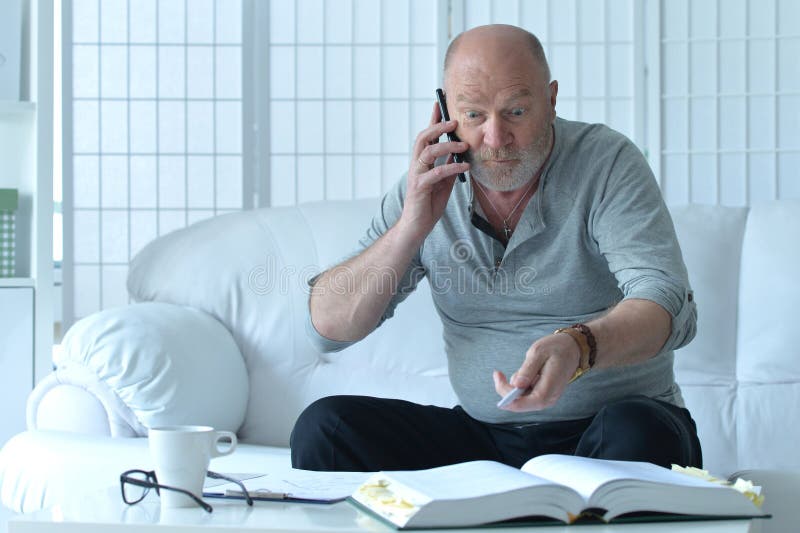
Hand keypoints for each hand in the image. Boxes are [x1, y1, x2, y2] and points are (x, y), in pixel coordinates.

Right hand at [397, 102, 469, 239]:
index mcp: (421, 162)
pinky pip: (437, 173)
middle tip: (454, 122)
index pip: (426, 136)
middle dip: (437, 126)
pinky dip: (452, 167)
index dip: (433, 119)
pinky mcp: (419, 187)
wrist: (417, 226)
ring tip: (464, 146)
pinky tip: (465, 167)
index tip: (440, 103)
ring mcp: (416, 175)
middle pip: (423, 138)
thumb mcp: (444, 182)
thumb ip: (449, 167)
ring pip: (428, 152)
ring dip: (447, 146)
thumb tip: (460, 154)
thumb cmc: (428, 204)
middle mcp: (416, 165)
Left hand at [494, 333, 580, 411]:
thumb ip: (527, 369)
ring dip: (513, 387)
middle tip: (498, 373)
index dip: (506, 396)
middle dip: (506, 391)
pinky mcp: (543, 396)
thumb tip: (516, 384)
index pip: (523, 403)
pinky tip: (527, 373)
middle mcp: (547, 399)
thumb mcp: (539, 352)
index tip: (497, 379)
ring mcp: (546, 399)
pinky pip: (525, 395)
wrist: (573, 349)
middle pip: (519, 404)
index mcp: (548, 390)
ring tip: (523, 368)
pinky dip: (520, 386)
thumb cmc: (557, 348)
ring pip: (521, 400)